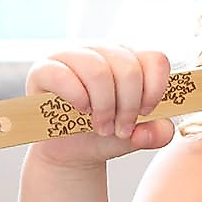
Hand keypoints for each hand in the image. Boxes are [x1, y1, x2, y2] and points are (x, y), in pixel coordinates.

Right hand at [24, 44, 175, 167]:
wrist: (74, 150)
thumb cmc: (108, 133)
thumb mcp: (139, 135)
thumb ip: (157, 134)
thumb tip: (150, 132)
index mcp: (131, 60)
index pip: (155, 59)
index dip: (155, 89)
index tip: (146, 112)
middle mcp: (104, 51)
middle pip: (128, 69)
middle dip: (128, 107)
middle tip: (120, 128)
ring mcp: (73, 56)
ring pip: (98, 71)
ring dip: (104, 106)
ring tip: (101, 126)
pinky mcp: (44, 69)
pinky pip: (63, 74)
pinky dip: (76, 97)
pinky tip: (80, 110)